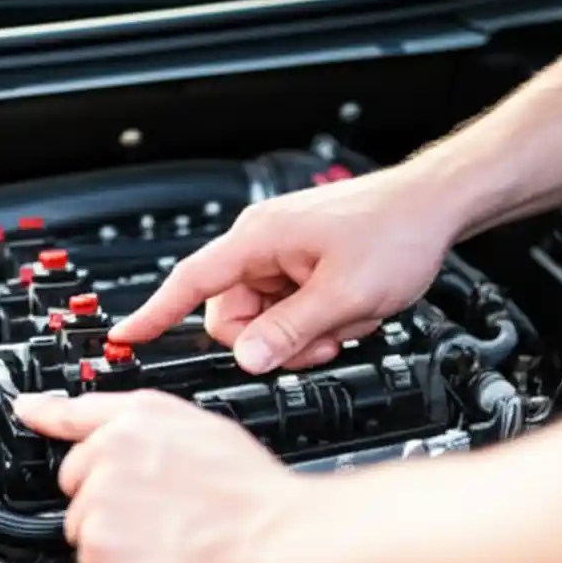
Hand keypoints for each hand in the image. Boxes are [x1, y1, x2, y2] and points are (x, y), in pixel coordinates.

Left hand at [12, 389, 312, 562]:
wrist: (280, 545)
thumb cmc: (260, 497)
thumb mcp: (209, 434)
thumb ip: (157, 432)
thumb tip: (137, 441)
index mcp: (141, 417)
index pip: (74, 410)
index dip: (45, 412)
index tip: (26, 411)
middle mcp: (112, 449)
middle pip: (75, 477)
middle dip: (103, 498)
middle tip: (154, 515)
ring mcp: (100, 497)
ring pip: (81, 523)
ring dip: (112, 537)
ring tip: (164, 540)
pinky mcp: (98, 545)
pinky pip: (90, 561)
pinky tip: (158, 562)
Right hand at [110, 165, 460, 372]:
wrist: (436, 205)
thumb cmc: (395, 230)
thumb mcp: (344, 296)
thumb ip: (290, 331)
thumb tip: (248, 357)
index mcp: (257, 239)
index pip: (189, 282)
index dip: (154, 313)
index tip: (125, 336)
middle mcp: (262, 242)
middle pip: (233, 315)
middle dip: (274, 339)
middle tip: (319, 343)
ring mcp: (283, 252)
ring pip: (266, 317)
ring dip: (305, 331)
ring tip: (347, 320)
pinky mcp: (303, 261)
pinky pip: (291, 306)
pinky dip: (320, 319)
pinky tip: (352, 311)